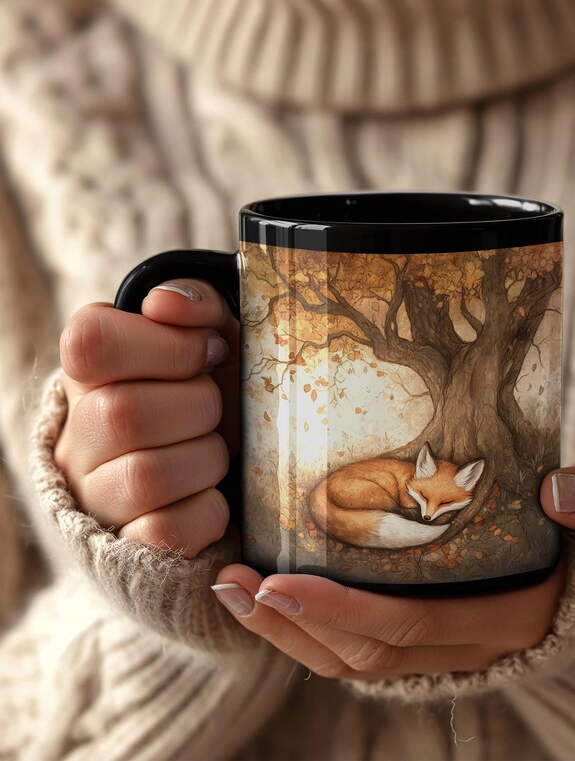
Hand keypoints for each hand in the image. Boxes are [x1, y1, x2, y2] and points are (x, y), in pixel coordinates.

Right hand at [55, 280, 239, 557]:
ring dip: (207, 458)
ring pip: (148, 475)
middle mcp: (74, 436)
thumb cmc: (210, 393)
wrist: (220, 467)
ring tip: (214, 450)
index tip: (209, 352)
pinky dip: (208, 509)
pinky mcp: (124, 549)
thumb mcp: (213, 340)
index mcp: (88, 374)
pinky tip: (210, 493)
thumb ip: (194, 304)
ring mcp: (92, 497)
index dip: (167, 347)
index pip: (89, 342)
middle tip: (215, 408)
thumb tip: (165, 304)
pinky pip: (167, 530)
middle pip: (126, 413)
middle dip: (200, 406)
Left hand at [212, 464, 574, 678]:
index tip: (280, 581)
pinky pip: (356, 652)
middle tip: (233, 582)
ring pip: (351, 663)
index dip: (343, 612)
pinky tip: (268, 597)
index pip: (411, 626)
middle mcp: (467, 649)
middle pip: (364, 654)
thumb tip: (563, 489)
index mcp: (506, 618)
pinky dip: (307, 631)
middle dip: (293, 624)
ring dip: (286, 633)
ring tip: (231, 590)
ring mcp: (441, 652)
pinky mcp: (423, 640)